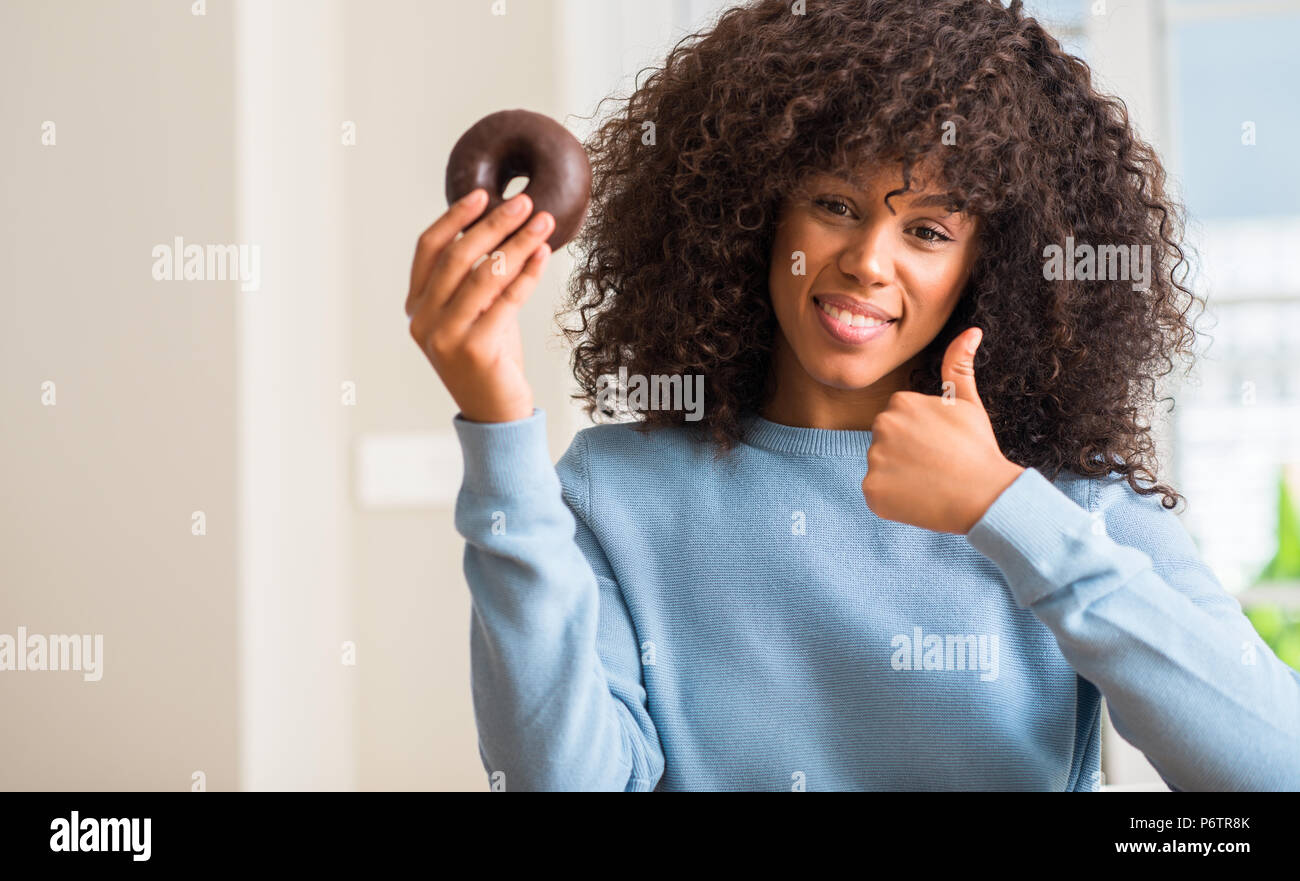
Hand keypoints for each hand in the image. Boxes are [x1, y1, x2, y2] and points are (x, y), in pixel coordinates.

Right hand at [406, 189, 553, 422]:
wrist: (495, 414)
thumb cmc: (488, 357)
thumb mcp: (472, 313)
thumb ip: (472, 279)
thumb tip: (497, 225)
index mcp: (416, 306)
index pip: (428, 249)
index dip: (455, 217)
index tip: (483, 194)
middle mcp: (423, 321)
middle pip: (457, 257)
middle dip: (494, 224)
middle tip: (525, 203)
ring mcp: (445, 337)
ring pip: (483, 276)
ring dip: (517, 244)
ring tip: (544, 223)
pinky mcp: (474, 350)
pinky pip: (506, 301)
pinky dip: (528, 274)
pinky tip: (544, 255)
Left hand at [861, 328, 1024, 533]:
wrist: (984, 497)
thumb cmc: (978, 449)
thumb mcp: (970, 403)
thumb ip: (959, 365)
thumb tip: (973, 330)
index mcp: (900, 402)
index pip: (898, 419)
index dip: (920, 434)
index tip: (939, 444)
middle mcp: (881, 426)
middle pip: (885, 440)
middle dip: (904, 451)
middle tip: (934, 463)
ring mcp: (874, 459)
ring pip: (881, 466)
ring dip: (899, 476)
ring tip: (929, 481)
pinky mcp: (872, 490)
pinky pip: (877, 493)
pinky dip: (893, 499)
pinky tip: (918, 498)